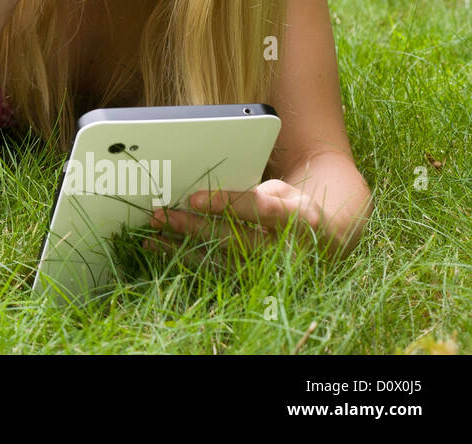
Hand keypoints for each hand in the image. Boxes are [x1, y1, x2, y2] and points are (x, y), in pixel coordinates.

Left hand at [145, 180, 339, 267]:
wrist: (323, 246)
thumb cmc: (294, 210)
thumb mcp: (286, 193)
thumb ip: (255, 192)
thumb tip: (208, 193)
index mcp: (299, 219)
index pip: (258, 209)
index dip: (226, 203)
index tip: (193, 198)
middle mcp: (285, 249)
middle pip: (233, 238)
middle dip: (193, 227)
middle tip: (160, 215)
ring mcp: (269, 271)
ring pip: (219, 260)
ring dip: (182, 247)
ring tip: (151, 235)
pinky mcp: (254, 282)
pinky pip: (215, 272)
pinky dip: (185, 260)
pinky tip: (161, 249)